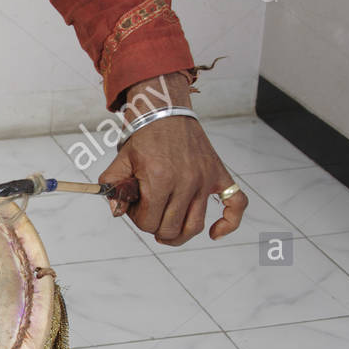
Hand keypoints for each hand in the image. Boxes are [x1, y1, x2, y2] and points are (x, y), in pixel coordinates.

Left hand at [98, 76, 247, 245]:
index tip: (136, 208)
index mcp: (160, 178)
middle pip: (170, 228)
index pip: (148, 222)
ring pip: (195, 225)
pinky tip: (215, 234)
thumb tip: (117, 211)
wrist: (166, 113)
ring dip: (179, 235)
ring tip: (167, 232)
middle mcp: (186, 181)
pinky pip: (236, 205)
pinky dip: (229, 224)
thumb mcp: (121, 161)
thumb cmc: (145, 139)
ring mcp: (205, 180)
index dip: (138, 220)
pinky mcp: (219, 176)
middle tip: (149, 214)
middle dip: (154, 227)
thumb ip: (112, 187)